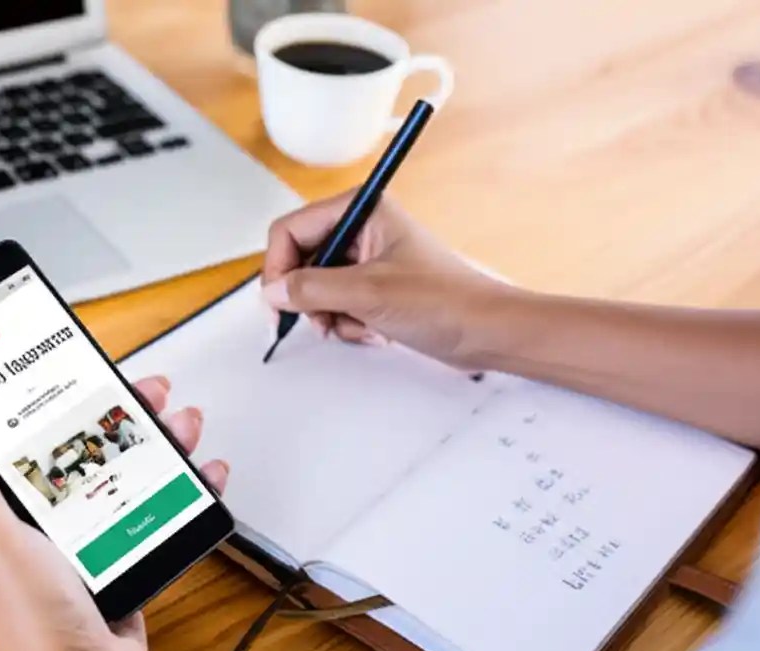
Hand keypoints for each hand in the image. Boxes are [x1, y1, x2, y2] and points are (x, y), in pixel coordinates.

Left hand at [0, 377, 228, 650]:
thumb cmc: (33, 629)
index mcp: (2, 517)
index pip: (25, 442)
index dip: (52, 401)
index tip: (76, 366)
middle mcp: (44, 529)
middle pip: (85, 454)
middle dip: (120, 417)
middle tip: (151, 390)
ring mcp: (87, 549)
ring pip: (125, 480)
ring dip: (158, 448)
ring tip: (184, 423)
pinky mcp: (124, 569)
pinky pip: (154, 519)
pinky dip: (182, 495)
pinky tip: (205, 475)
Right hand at [261, 193, 511, 366]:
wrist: (486, 332)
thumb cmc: (444, 301)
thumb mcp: (368, 292)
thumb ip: (312, 288)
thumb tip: (273, 292)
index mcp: (361, 209)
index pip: (291, 229)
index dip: (278, 267)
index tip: (279, 302)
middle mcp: (361, 228)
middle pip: (300, 259)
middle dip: (308, 297)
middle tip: (321, 321)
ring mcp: (366, 259)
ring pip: (315, 286)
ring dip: (329, 314)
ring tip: (358, 326)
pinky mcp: (373, 286)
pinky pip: (335, 303)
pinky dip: (346, 321)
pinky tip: (373, 330)